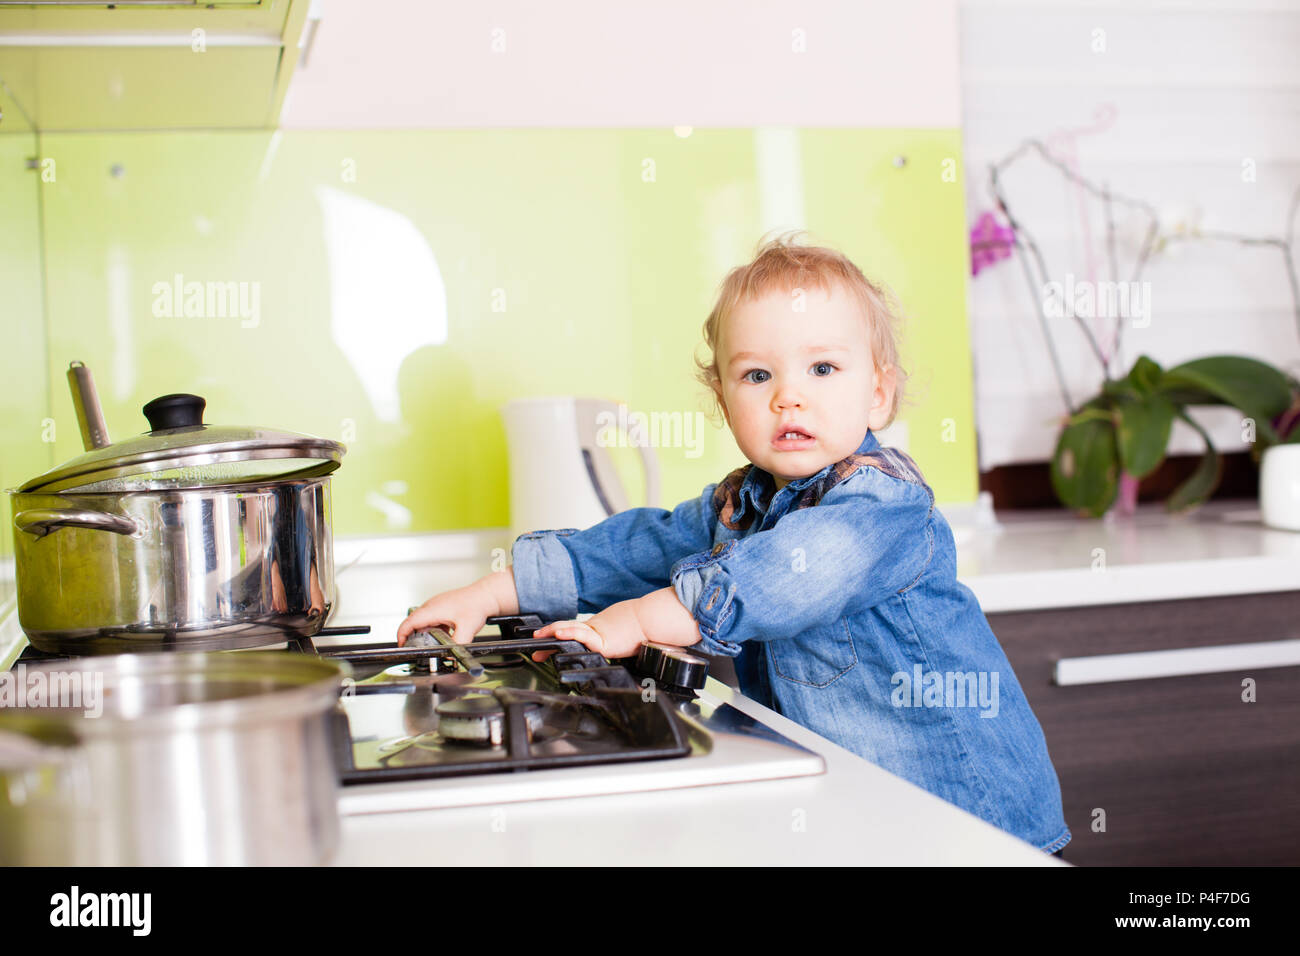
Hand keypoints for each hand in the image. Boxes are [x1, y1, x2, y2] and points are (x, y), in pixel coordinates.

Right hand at [396, 581, 493, 646]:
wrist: (485, 595)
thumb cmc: (476, 605)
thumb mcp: (467, 629)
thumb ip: (457, 644)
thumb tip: (450, 655)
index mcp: (432, 610)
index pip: (408, 623)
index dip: (402, 636)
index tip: (402, 646)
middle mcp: (431, 606)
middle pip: (413, 623)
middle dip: (414, 637)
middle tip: (421, 649)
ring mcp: (436, 605)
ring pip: (423, 622)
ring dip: (426, 633)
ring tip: (436, 642)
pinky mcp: (441, 607)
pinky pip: (432, 620)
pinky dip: (434, 629)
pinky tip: (445, 634)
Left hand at [532, 599, 646, 661]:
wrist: (652, 620)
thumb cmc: (641, 627)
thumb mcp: (620, 632)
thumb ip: (611, 637)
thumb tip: (612, 642)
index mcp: (598, 629)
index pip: (573, 630)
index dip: (558, 633)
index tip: (545, 639)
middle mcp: (595, 630)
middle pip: (566, 630)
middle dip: (548, 636)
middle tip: (535, 640)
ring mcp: (598, 634)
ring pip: (571, 631)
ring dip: (553, 635)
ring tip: (540, 640)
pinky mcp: (604, 642)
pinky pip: (584, 638)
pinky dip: (570, 635)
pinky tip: (560, 635)